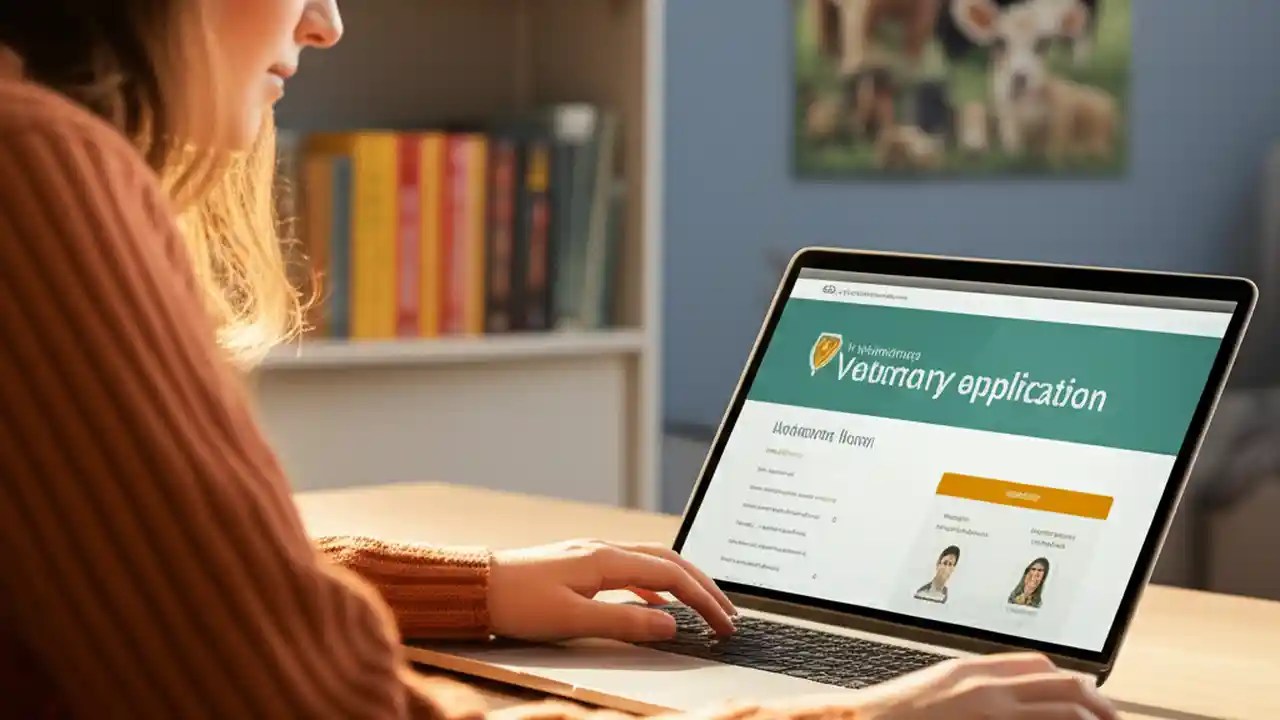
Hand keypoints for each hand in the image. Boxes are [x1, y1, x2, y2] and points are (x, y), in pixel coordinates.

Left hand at [487, 539, 735, 641]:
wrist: (474, 586)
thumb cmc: (517, 603)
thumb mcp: (574, 620)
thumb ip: (625, 623)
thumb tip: (671, 625)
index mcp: (606, 559)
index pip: (671, 576)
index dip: (704, 599)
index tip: (725, 623)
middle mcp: (604, 550)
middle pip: (670, 562)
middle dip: (704, 587)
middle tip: (728, 614)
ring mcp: (592, 555)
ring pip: (652, 563)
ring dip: (682, 584)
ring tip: (704, 607)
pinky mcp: (581, 565)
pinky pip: (632, 570)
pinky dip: (655, 586)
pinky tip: (657, 606)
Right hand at [770, 653, 1117, 719]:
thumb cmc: (888, 717)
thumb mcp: (935, 689)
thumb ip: (972, 689)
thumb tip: (1006, 699)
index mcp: (973, 672)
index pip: (1044, 668)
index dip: (1077, 686)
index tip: (1092, 705)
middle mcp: (985, 690)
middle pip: (1066, 688)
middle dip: (1101, 708)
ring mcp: (987, 715)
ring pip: (1064, 714)